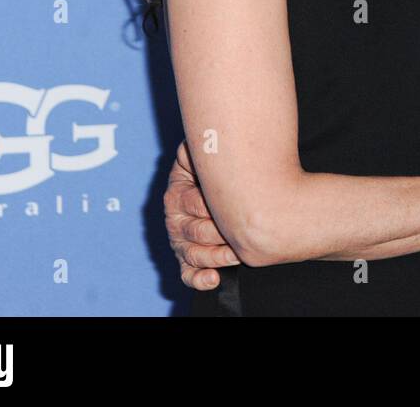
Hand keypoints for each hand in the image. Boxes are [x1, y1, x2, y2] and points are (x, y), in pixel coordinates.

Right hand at [164, 139, 239, 288]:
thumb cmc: (215, 168)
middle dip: (220, 234)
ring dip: (216, 257)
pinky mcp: (187, 257)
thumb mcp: (202, 154)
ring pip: (193, 254)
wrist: (219, 184)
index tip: (237, 207)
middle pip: (195, 232)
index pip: (194, 205)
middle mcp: (175, 218)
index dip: (214, 208)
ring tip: (238, 254)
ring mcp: (180, 239)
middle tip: (244, 232)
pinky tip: (214, 278)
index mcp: (178, 193)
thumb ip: (200, 150)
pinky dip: (200, 279)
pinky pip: (187, 273)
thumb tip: (211, 140)